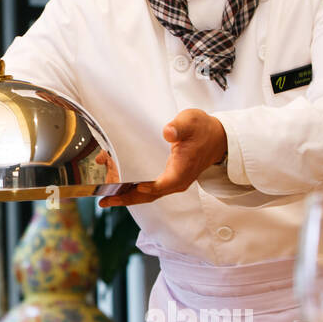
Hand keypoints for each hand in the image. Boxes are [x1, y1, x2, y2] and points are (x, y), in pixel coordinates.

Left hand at [98, 109, 227, 207]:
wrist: (217, 138)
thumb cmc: (203, 129)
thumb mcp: (191, 121)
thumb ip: (179, 127)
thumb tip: (168, 132)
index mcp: (181, 171)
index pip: (160, 185)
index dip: (144, 188)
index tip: (127, 186)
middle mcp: (176, 182)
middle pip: (148, 196)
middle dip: (126, 198)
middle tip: (104, 200)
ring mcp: (172, 182)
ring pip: (147, 195)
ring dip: (126, 196)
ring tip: (105, 197)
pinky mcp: (168, 179)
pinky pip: (149, 189)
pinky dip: (133, 189)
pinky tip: (116, 183)